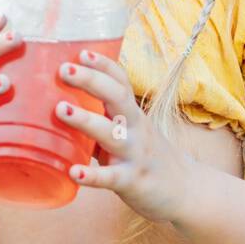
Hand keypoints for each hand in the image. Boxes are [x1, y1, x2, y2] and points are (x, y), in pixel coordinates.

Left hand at [55, 48, 197, 224]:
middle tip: (64, 69)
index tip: (82, 52)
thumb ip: (104, 119)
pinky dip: (92, 175)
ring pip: (111, 134)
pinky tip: (73, 172)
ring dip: (85, 120)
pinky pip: (111, 178)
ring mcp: (134, 154)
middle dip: (90, 81)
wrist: (184, 191)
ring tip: (60, 109)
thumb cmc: (145, 156)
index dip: (103, 65)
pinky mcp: (132, 181)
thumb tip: (60, 104)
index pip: (120, 82)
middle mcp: (135, 128)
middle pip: (116, 97)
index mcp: (133, 113)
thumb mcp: (130, 131)